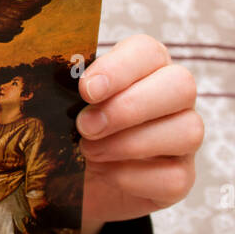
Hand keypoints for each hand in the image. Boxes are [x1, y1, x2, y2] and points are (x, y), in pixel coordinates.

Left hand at [77, 34, 201, 233]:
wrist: (71, 181)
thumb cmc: (67, 131)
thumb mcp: (58, 105)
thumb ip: (60, 86)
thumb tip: (45, 75)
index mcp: (143, 69)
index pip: (148, 52)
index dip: (120, 67)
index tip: (86, 90)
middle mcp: (172, 100)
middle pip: (181, 85)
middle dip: (129, 107)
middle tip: (86, 126)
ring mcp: (182, 140)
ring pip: (188, 130)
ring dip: (130, 143)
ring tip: (89, 151)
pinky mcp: (181, 178)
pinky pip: (174, 177)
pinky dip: (133, 177)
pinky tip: (106, 174)